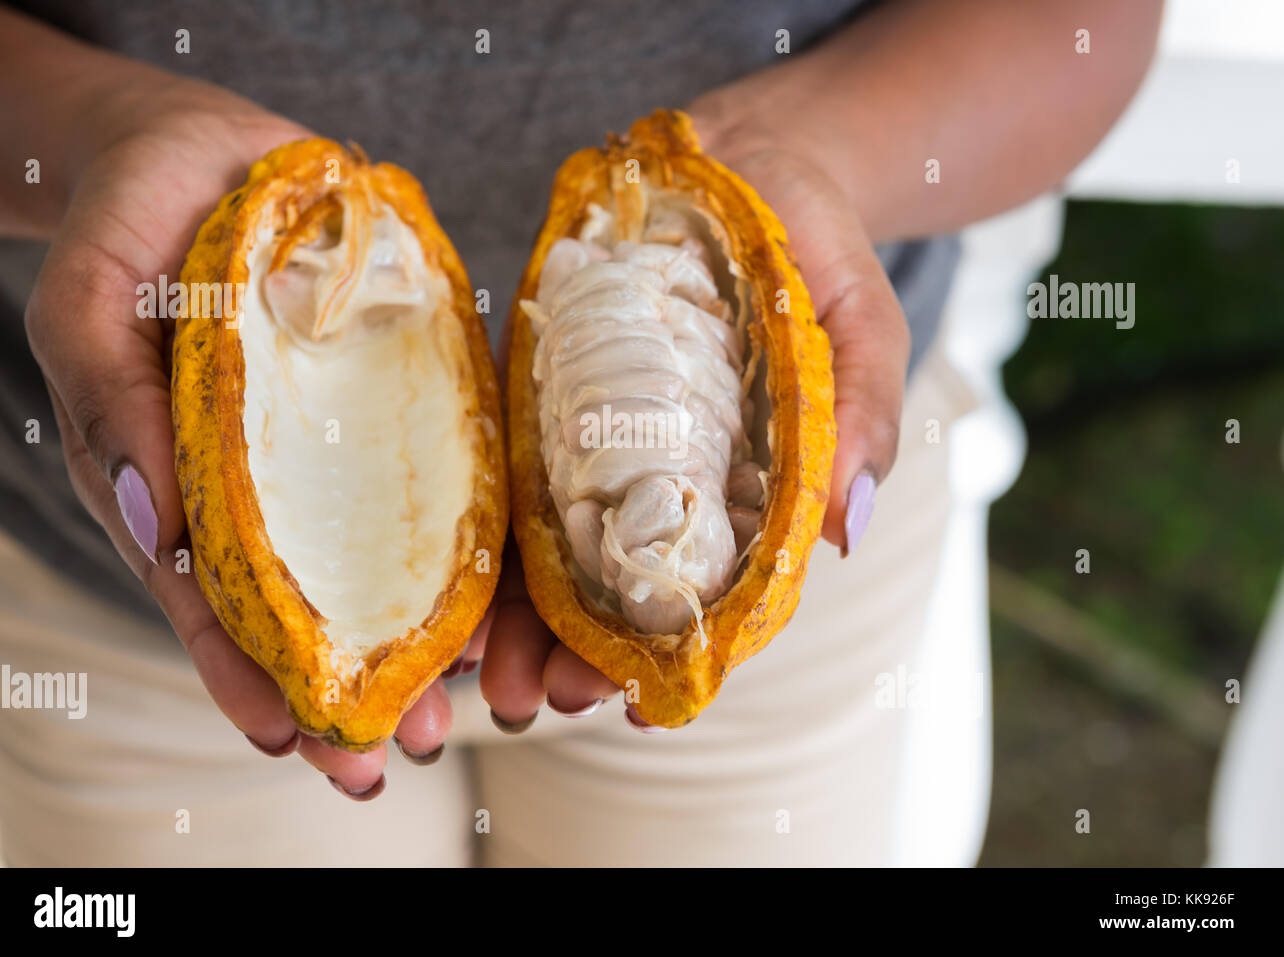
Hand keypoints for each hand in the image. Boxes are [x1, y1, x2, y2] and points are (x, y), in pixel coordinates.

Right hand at [23, 80, 451, 797]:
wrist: (205, 149)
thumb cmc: (133, 222)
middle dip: (346, 682)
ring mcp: (333, 445)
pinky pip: (433, 476)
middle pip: (304, 600)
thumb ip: (114, 405)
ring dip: (417, 631)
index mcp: (182, 477)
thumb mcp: (92, 299)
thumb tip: (161, 529)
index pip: (210, 594)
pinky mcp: (394, 398)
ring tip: (463, 698)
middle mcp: (263, 480)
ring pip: (376, 555)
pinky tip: (496, 596)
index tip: (291, 739)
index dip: (243, 671)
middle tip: (401, 750)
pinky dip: (460, 540)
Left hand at [478, 107, 910, 729]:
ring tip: (481, 672)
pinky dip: (478, 526)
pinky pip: (505, 463)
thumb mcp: (861, 323)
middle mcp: (662, 477)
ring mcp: (596, 435)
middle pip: (611, 587)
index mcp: (742, 487)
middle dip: (570, 652)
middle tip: (535, 699)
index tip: (632, 705)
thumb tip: (849, 531)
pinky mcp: (543, 388)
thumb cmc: (814, 246)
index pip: (703, 594)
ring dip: (513, 616)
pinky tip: (451, 580)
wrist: (744, 158)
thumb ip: (860, 416)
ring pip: (548, 547)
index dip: (667, 655)